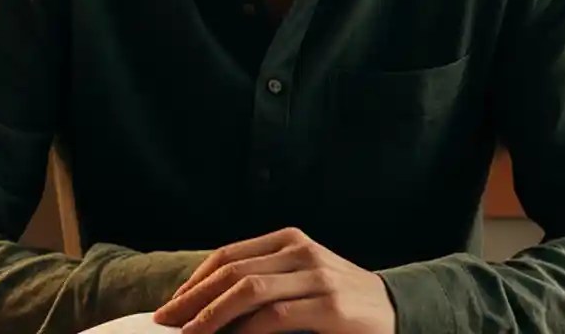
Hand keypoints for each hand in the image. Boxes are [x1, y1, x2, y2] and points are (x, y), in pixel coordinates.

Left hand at [152, 227, 394, 333]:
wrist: (398, 311)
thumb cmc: (341, 300)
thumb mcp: (301, 280)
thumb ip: (264, 284)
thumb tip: (207, 307)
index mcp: (290, 240)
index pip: (228, 255)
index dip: (195, 281)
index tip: (171, 306)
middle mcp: (301, 251)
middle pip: (233, 271)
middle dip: (194, 299)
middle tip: (167, 323)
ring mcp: (317, 276)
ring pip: (249, 290)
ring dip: (212, 315)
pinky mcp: (330, 306)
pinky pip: (276, 316)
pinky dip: (246, 331)